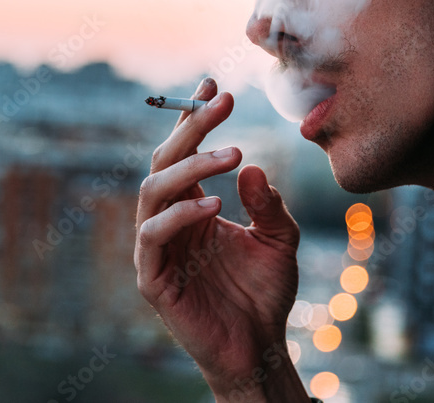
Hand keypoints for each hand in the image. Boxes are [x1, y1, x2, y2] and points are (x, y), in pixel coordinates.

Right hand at [134, 78, 310, 401]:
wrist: (259, 348)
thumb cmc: (264, 293)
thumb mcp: (282, 239)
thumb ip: (269, 203)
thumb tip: (252, 166)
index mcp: (191, 205)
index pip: (184, 152)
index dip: (193, 117)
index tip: (214, 84)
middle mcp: (169, 219)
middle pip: (165, 161)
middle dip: (192, 128)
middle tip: (223, 102)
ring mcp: (156, 247)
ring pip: (152, 191)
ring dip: (189, 167)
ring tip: (231, 154)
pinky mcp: (151, 277)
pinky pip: (154, 235)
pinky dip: (179, 215)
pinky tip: (213, 204)